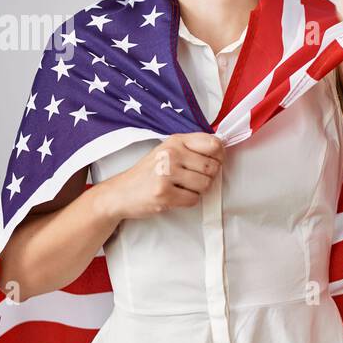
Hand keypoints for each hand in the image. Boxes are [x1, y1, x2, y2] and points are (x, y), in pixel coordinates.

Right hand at [98, 132, 224, 219]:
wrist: (121, 192)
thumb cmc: (149, 172)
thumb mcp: (168, 151)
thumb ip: (192, 148)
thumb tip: (221, 151)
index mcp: (175, 141)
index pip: (213, 144)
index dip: (219, 156)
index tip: (212, 161)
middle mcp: (171, 154)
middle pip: (212, 167)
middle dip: (207, 177)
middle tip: (192, 179)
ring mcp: (167, 173)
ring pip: (205, 185)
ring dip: (197, 190)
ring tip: (181, 187)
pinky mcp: (164, 193)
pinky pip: (194, 200)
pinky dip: (188, 201)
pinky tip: (175, 196)